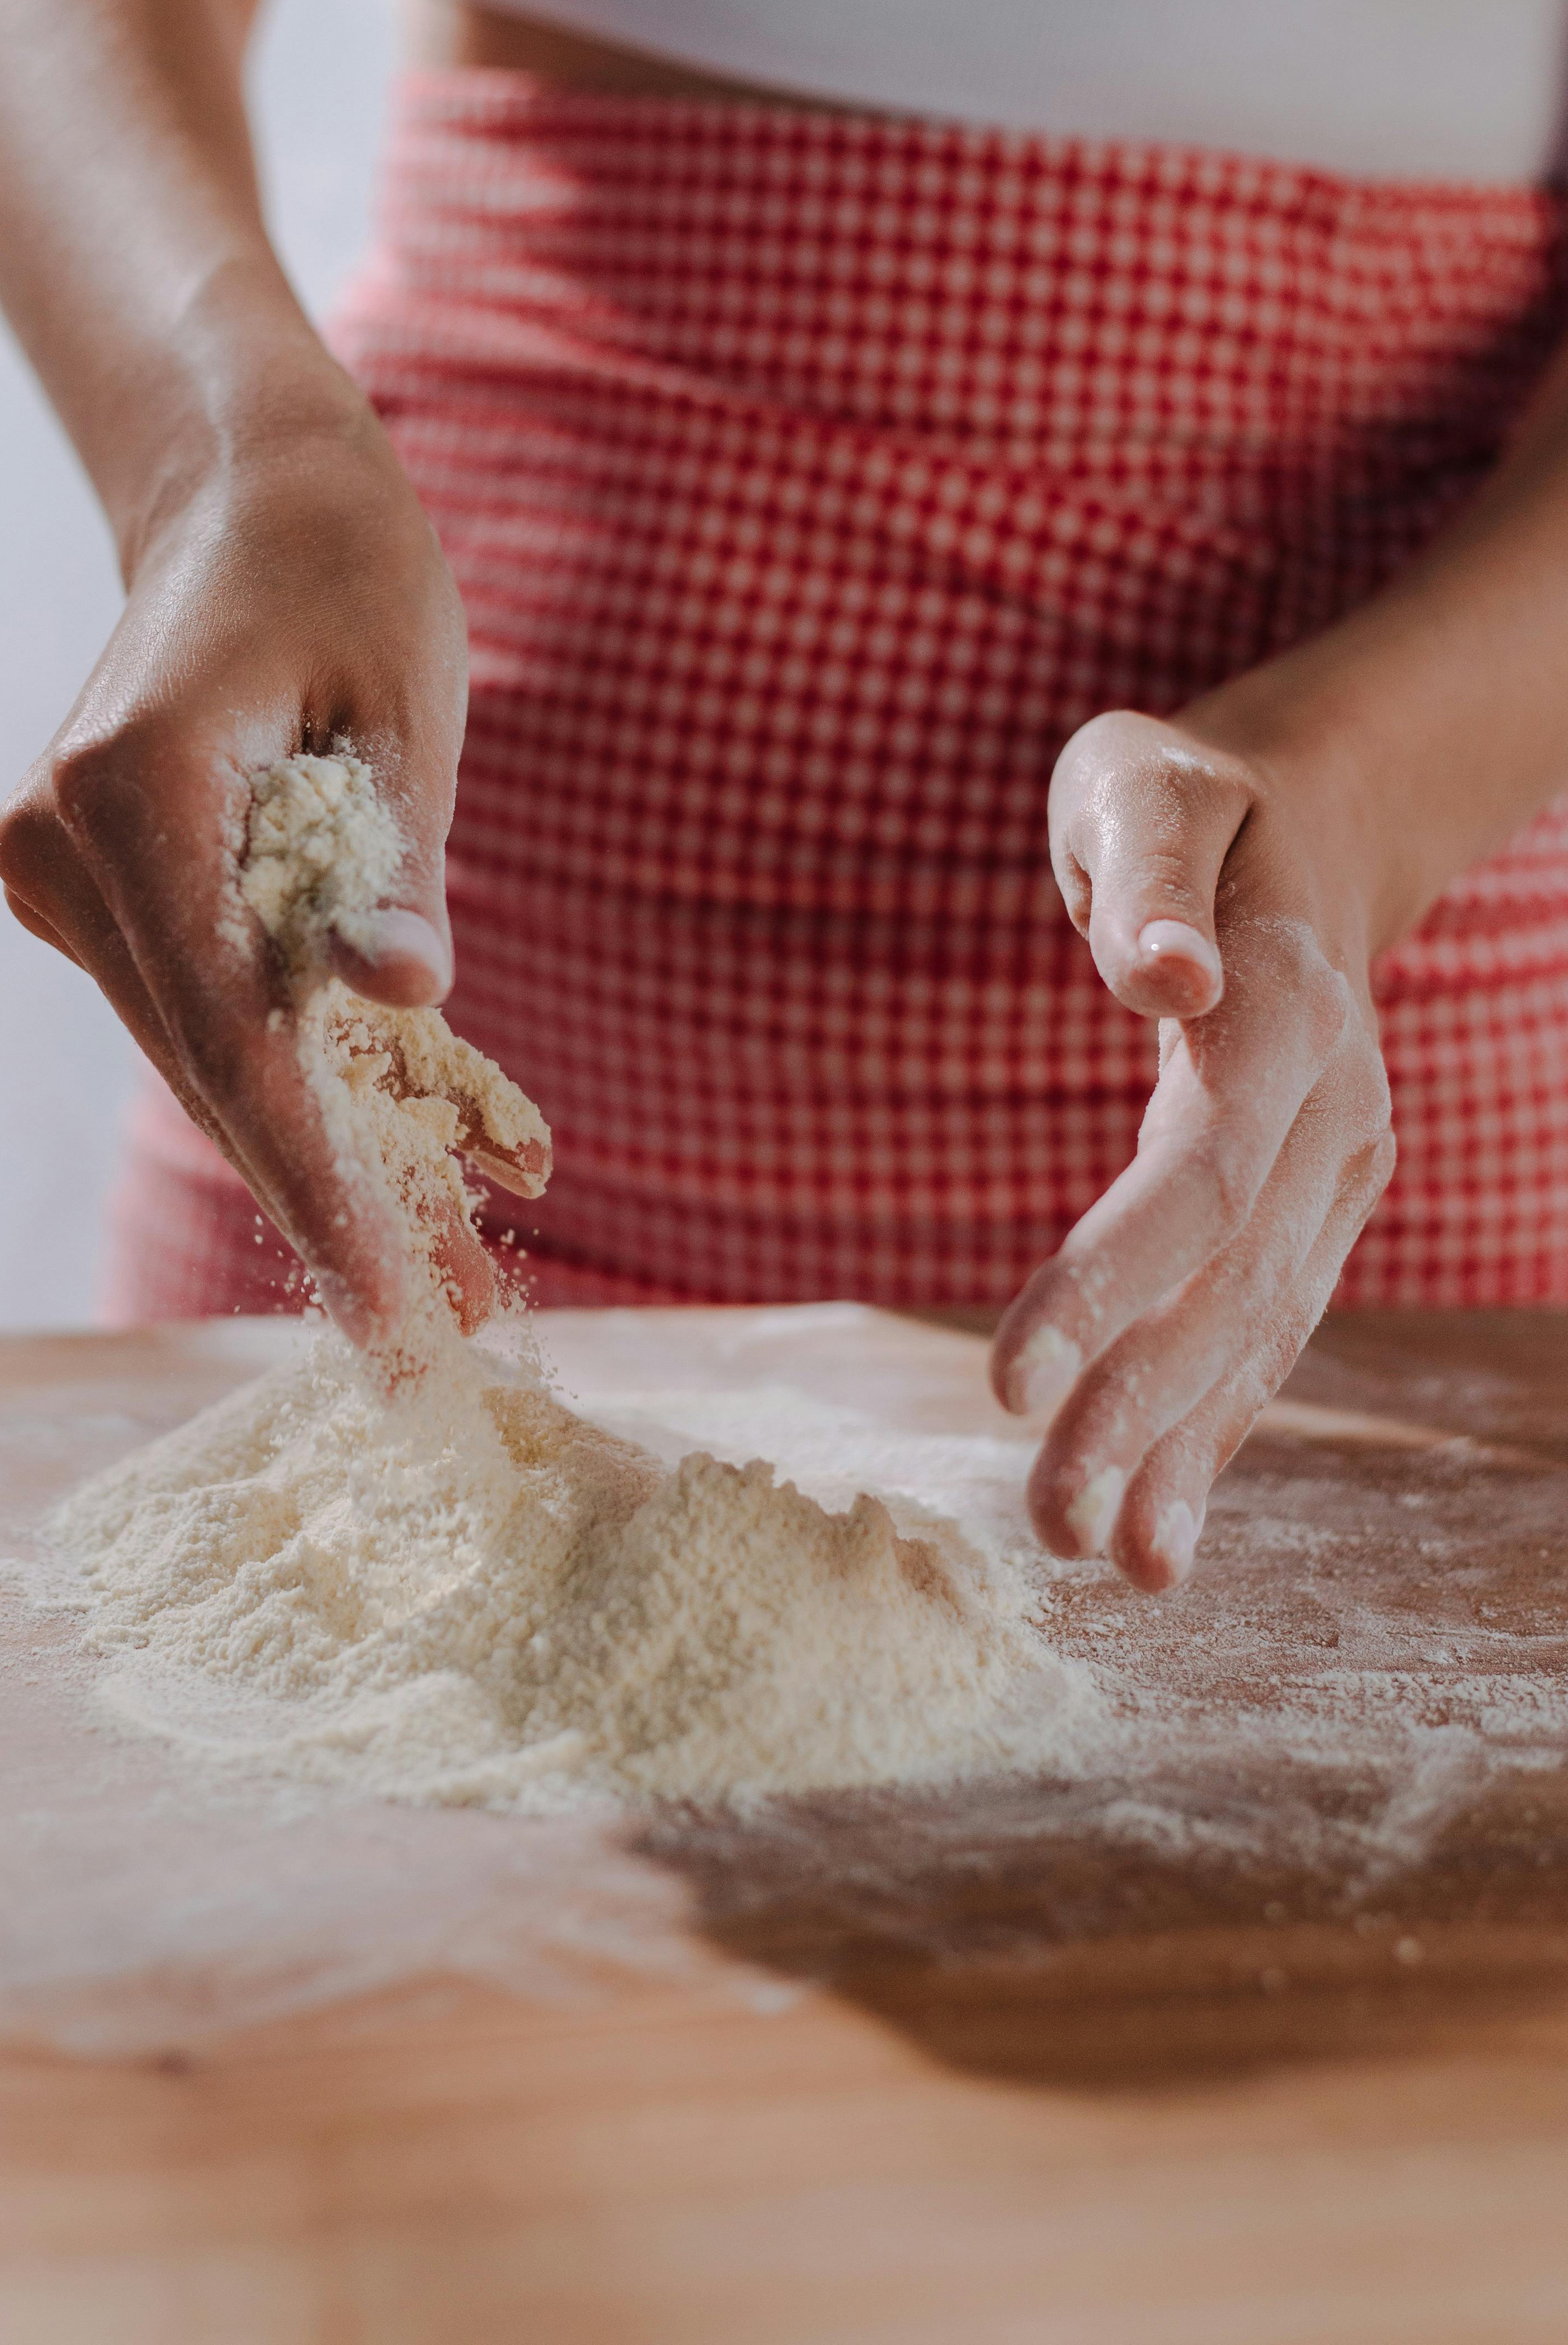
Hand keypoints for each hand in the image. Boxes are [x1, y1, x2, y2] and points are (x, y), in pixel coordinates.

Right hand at [0, 373, 490, 1344]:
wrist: (249, 502)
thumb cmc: (352, 582)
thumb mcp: (408, 712)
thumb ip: (401, 867)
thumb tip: (407, 996)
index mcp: (133, 792)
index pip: (234, 1037)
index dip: (321, 1188)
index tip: (395, 1317)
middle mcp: (61, 848)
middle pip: (208, 1074)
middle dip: (337, 1203)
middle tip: (450, 1329)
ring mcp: (54, 872)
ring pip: (202, 1058)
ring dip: (322, 1157)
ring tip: (449, 1268)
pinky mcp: (82, 890)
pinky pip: (199, 1011)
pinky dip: (292, 1078)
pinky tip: (392, 1151)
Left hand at [989, 709, 1395, 1591]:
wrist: (1299, 822)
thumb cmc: (1186, 795)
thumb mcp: (1146, 783)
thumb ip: (1148, 874)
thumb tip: (1163, 973)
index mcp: (1289, 1008)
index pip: (1200, 1168)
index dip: (1111, 1276)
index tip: (1010, 1379)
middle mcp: (1332, 1109)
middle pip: (1232, 1280)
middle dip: (1140, 1408)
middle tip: (1048, 1520)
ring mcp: (1334, 1170)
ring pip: (1256, 1331)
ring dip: (1179, 1452)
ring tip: (1103, 1562)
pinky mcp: (1309, 1211)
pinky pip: (1259, 1334)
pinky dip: (1209, 1436)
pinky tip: (1155, 1535)